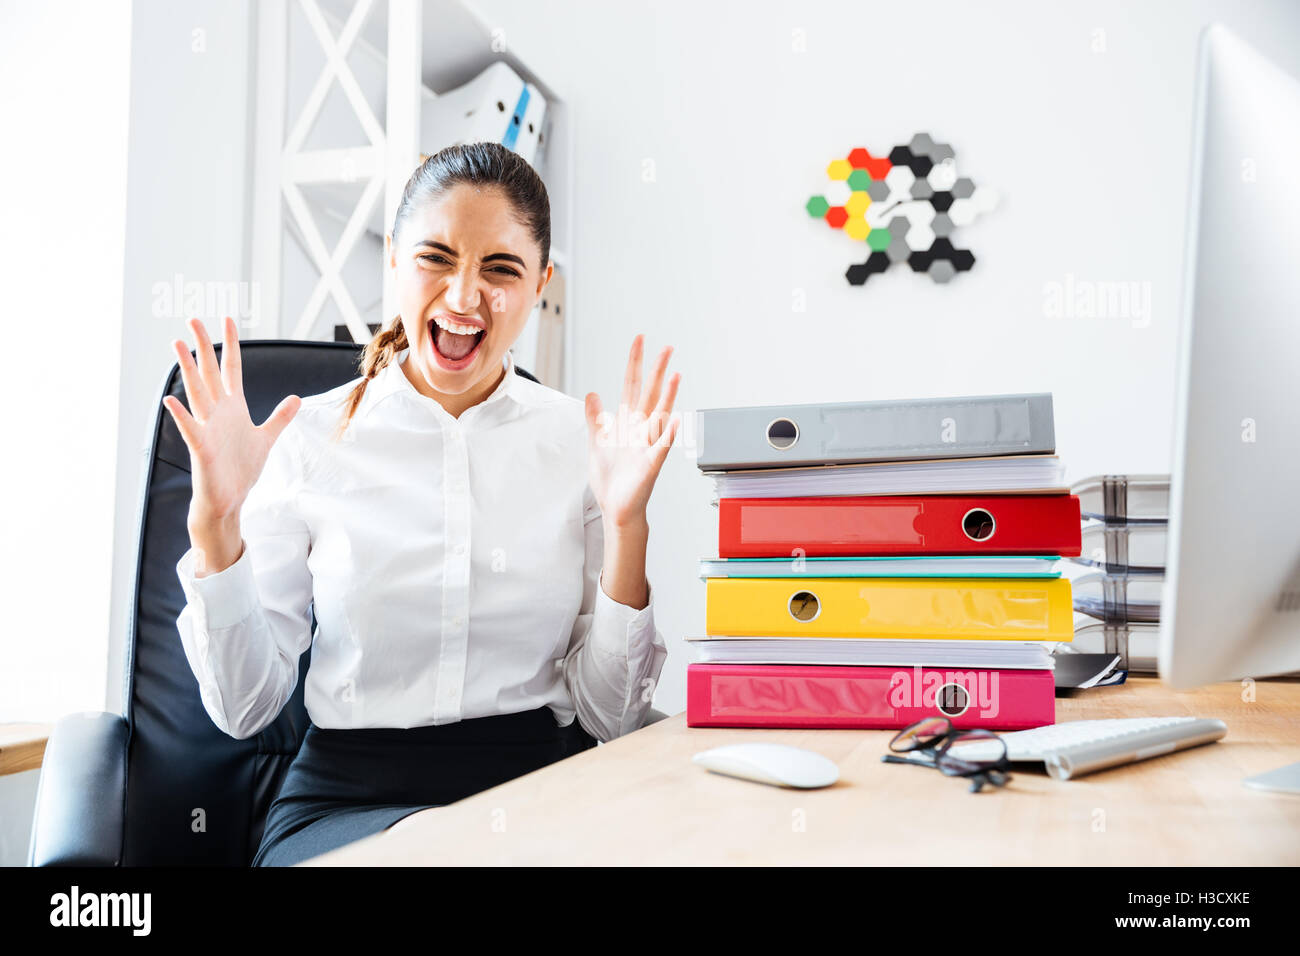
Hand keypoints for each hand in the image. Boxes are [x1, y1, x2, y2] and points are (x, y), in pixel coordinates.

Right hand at [163, 316, 301, 526]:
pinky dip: (180, 415)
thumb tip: (296, 398)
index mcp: (233, 407)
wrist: (229, 499)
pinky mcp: (201, 448)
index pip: (231, 368)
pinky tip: (170, 399)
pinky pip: (189, 428)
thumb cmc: (241, 469)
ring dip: (187, 369)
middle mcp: (218, 412)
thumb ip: (279, 417)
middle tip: (193, 318)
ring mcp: (207, 428)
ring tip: (176, 345)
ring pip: (196, 393)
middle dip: (203, 345)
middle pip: (209, 372)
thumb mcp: (266, 438)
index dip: (231, 344)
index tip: (228, 320)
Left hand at [583, 334, 680, 528]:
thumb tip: (593, 393)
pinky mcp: (650, 464)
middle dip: (658, 370)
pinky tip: (673, 420)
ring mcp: (648, 445)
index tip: (639, 339)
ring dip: (669, 395)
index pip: (632, 385)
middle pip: (651, 393)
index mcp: (627, 422)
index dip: (635, 363)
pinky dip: (668, 434)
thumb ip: (595, 418)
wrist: (616, 508)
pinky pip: (661, 447)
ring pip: (660, 414)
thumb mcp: (597, 442)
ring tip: (676, 374)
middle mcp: (641, 429)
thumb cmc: (611, 478)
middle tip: (668, 347)